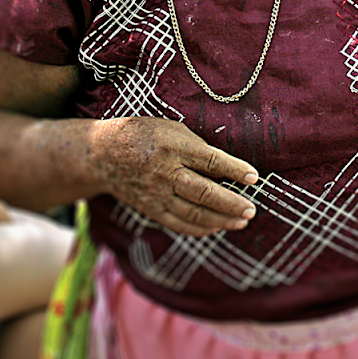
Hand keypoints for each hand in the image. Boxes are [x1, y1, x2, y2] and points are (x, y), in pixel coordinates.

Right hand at [97, 117, 258, 236]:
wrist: (104, 154)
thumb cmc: (145, 136)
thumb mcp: (172, 130)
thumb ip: (198, 149)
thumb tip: (227, 169)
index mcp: (174, 147)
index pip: (210, 160)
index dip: (234, 169)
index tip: (253, 177)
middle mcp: (166, 172)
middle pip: (203, 192)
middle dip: (231, 203)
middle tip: (251, 210)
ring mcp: (157, 194)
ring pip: (193, 213)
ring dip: (221, 220)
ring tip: (242, 221)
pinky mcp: (151, 209)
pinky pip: (178, 224)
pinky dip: (200, 229)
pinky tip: (217, 227)